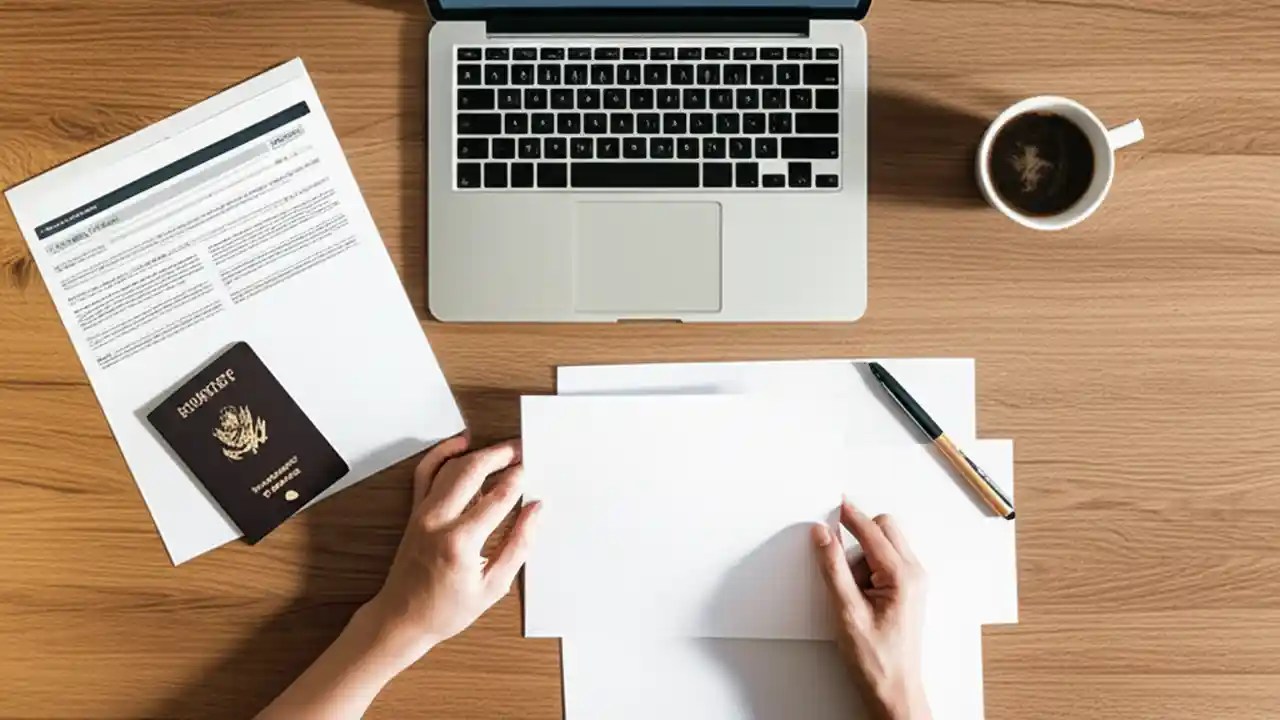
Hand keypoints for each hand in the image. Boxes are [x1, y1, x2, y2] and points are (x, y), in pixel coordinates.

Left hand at [364, 435, 541, 663]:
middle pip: (472, 470)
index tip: (532, 471)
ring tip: (502, 450)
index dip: (518, 479)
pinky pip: (426, 472)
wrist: (402, 617)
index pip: (498, 497)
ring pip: (451, 467)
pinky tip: (461, 443)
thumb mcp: (494, 586)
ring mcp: (422, 513)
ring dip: (478, 453)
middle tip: (521, 450)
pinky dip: (442, 453)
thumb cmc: (446, 609)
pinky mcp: (414, 511)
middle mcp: (437, 521)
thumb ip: (518, 544)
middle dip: (501, 455)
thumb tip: (535, 511)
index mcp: (459, 542)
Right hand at [811, 500, 931, 719]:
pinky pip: (887, 562)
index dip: (850, 516)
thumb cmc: (876, 660)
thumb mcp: (846, 611)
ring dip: (863, 556)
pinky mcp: (908, 590)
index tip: (833, 505)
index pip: (873, 531)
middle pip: (886, 529)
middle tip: (840, 564)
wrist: (894, 690)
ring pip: (886, 545)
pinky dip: (869, 569)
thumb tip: (823, 536)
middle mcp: (914, 574)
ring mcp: (914, 582)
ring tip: (852, 593)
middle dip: (859, 536)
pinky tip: (859, 595)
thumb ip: (833, 568)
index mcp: (902, 577)